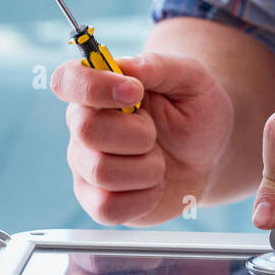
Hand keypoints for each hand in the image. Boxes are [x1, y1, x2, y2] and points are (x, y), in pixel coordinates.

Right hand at [51, 53, 233, 225]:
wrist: (207, 158)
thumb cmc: (195, 113)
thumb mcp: (192, 78)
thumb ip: (160, 66)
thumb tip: (126, 67)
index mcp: (98, 89)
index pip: (67, 80)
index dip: (94, 86)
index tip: (135, 92)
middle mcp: (82, 127)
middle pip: (87, 130)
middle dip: (138, 133)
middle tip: (155, 132)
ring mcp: (86, 167)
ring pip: (102, 171)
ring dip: (148, 167)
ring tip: (158, 159)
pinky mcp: (98, 202)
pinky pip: (108, 207)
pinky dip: (143, 198)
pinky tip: (153, 185)